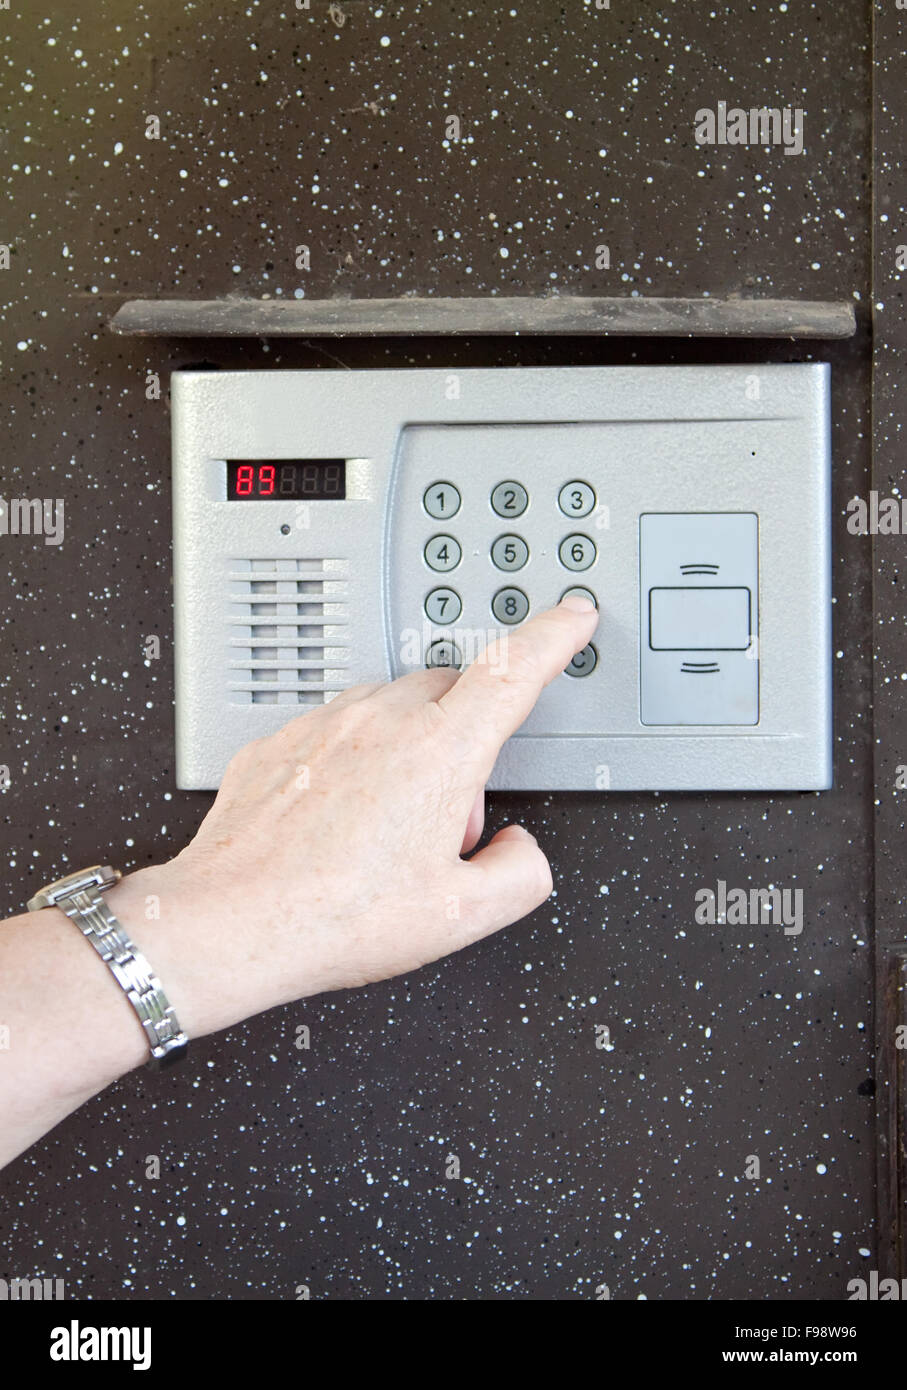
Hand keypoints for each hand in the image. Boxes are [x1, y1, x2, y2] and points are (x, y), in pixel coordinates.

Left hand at [106, 597, 598, 1040]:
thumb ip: (520, 874)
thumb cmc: (334, 917)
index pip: (512, 672)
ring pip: (389, 707)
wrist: (231, 926)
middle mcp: (379, 722)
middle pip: (450, 691)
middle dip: (465, 737)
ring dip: (407, 747)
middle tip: (449, 815)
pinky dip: (350, 760)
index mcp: (438, 753)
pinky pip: (334, 730)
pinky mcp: (278, 741)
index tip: (569, 618)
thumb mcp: (461, 917)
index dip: (552, 637)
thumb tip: (519, 849)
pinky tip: (336, 823)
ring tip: (385, 828)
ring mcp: (322, 725)